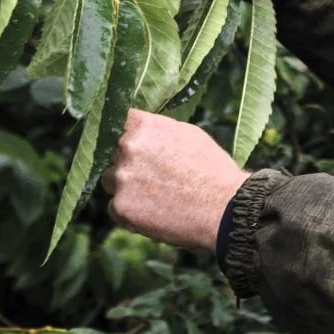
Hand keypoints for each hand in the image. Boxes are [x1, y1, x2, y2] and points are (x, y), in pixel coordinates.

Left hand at [102, 110, 249, 252]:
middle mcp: (127, 148)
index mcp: (143, 126)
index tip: (131, 141)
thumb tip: (145, 130)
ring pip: (110, 180)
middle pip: (113, 153)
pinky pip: (115, 207)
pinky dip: (130, 210)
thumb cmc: (212, 169)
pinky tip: (153, 212)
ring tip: (154, 196)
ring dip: (126, 186)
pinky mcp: (121, 206)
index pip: (120, 121)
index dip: (126, 133)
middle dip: (128, 162)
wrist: (223, 208)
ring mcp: (121, 178)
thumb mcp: (189, 134)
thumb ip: (160, 130)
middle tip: (152, 176)